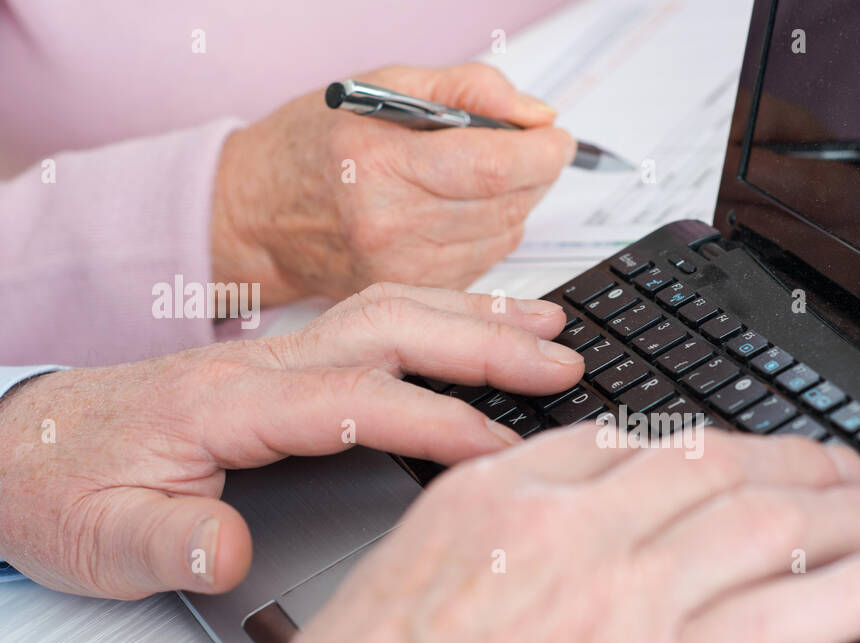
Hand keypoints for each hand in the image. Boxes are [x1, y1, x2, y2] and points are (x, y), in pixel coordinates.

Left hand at [0, 284, 582, 597]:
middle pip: (390, 328)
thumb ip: (161, 543)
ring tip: (549, 327)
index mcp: (225, 404)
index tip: (504, 448)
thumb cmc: (57, 490)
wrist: (13, 452)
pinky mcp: (279, 367)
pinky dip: (439, 319)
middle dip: (485, 342)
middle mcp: (258, 365)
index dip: (438, 420)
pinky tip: (475, 333)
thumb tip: (226, 551)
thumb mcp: (94, 539)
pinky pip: (373, 324)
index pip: (356, 401)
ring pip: (387, 312)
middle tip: (565, 361)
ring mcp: (272, 358)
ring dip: (472, 315)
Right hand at [211, 64, 576, 305]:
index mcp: (380, 165)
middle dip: (535, 172)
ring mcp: (402, 269)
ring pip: (504, 235)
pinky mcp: (412, 294)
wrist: (259, 215)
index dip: (541, 154)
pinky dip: (489, 232)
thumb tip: (536, 116)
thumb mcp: (383, 86)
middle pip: (505, 204)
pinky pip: (485, 262)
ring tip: (481, 176)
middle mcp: (390, 225)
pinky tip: (457, 212)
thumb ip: (469, 90)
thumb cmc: (315, 145)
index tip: (557, 139)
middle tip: (531, 148)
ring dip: (515, 203)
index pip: (490, 168)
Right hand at [242, 425, 859, 642]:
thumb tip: (555, 546)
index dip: (715, 446)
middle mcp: (566, 529)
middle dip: (797, 466)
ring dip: (843, 516)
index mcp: (498, 497)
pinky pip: (778, 620)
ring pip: (761, 528)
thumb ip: (494, 548)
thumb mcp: (408, 586)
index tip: (746, 456)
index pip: (637, 445)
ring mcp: (615, 599)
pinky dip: (852, 592)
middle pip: (716, 471)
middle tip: (844, 471)